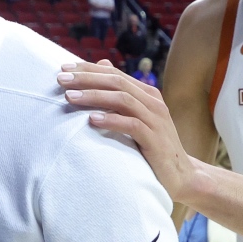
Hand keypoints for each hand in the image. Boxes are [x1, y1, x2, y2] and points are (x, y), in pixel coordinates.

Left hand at [57, 60, 198, 201]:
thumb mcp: (137, 118)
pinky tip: (92, 120)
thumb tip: (102, 66)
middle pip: (116, 82)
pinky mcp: (155, 139)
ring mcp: (156, 120)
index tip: (62, 69)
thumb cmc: (152, 146)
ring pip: (123, 99)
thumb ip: (121, 95)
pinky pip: (132, 125)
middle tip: (60, 80)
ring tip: (69, 97)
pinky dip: (111, 120)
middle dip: (87, 78)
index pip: (114, 74)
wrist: (181, 175)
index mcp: (147, 94)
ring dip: (94, 96)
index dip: (88, 69)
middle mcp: (153, 102)